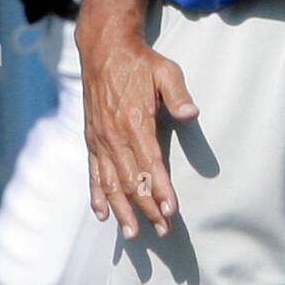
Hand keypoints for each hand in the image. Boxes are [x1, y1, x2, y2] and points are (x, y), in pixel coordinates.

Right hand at [78, 29, 198, 239]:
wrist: (104, 50)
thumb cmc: (140, 62)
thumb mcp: (165, 71)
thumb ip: (178, 95)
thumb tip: (192, 114)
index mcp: (135, 121)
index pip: (150, 164)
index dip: (160, 189)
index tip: (170, 210)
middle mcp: (114, 135)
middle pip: (131, 180)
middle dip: (146, 208)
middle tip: (162, 230)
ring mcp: (100, 139)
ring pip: (110, 182)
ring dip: (122, 210)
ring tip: (132, 234)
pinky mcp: (92, 139)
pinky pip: (93, 172)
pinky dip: (96, 195)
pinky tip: (102, 214)